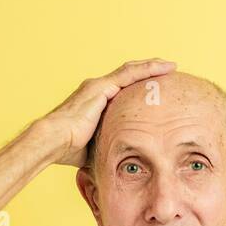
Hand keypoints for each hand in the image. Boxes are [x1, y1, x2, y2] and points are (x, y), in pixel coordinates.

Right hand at [41, 58, 177, 166]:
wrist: (54, 141)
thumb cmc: (68, 149)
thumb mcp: (96, 144)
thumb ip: (109, 144)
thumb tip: (120, 159)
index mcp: (96, 100)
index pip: (123, 88)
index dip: (140, 85)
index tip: (156, 87)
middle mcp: (98, 88)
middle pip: (129, 75)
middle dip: (149, 72)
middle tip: (168, 71)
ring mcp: (100, 85)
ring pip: (132, 70)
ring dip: (152, 66)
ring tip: (171, 66)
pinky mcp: (102, 87)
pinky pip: (130, 74)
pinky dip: (148, 69)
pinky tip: (163, 67)